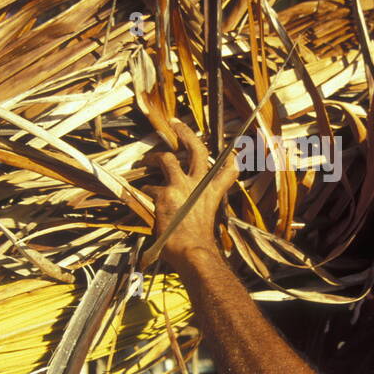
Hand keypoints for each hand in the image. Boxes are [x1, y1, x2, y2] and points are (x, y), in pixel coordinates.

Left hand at [140, 117, 239, 267]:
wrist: (192, 251)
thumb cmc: (200, 243)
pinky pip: (150, 186)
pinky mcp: (164, 193)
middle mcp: (199, 184)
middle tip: (176, 123)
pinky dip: (145, 190)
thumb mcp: (208, 221)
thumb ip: (202, 208)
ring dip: (156, 157)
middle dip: (185, 133)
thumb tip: (195, 209)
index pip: (228, 171)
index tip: (233, 152)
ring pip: (167, 159)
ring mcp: (181, 186)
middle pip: (196, 150)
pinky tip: (141, 194)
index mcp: (213, 193)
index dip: (231, 159)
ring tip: (150, 160)